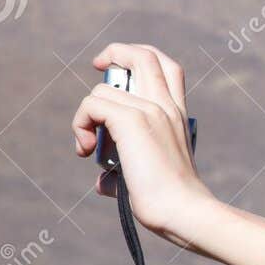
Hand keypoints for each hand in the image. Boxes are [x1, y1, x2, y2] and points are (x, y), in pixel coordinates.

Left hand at [72, 43, 215, 248]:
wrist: (183, 211)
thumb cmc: (172, 203)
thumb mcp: (151, 176)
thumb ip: (127, 171)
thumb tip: (102, 182)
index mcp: (178, 115)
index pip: (166, 67)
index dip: (138, 59)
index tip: (118, 74)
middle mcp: (166, 106)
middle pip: (142, 54)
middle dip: (114, 53)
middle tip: (98, 69)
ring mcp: (151, 110)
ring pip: (102, 88)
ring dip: (85, 115)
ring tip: (88, 147)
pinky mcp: (131, 120)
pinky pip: (92, 104)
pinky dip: (80, 124)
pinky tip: (86, 150)